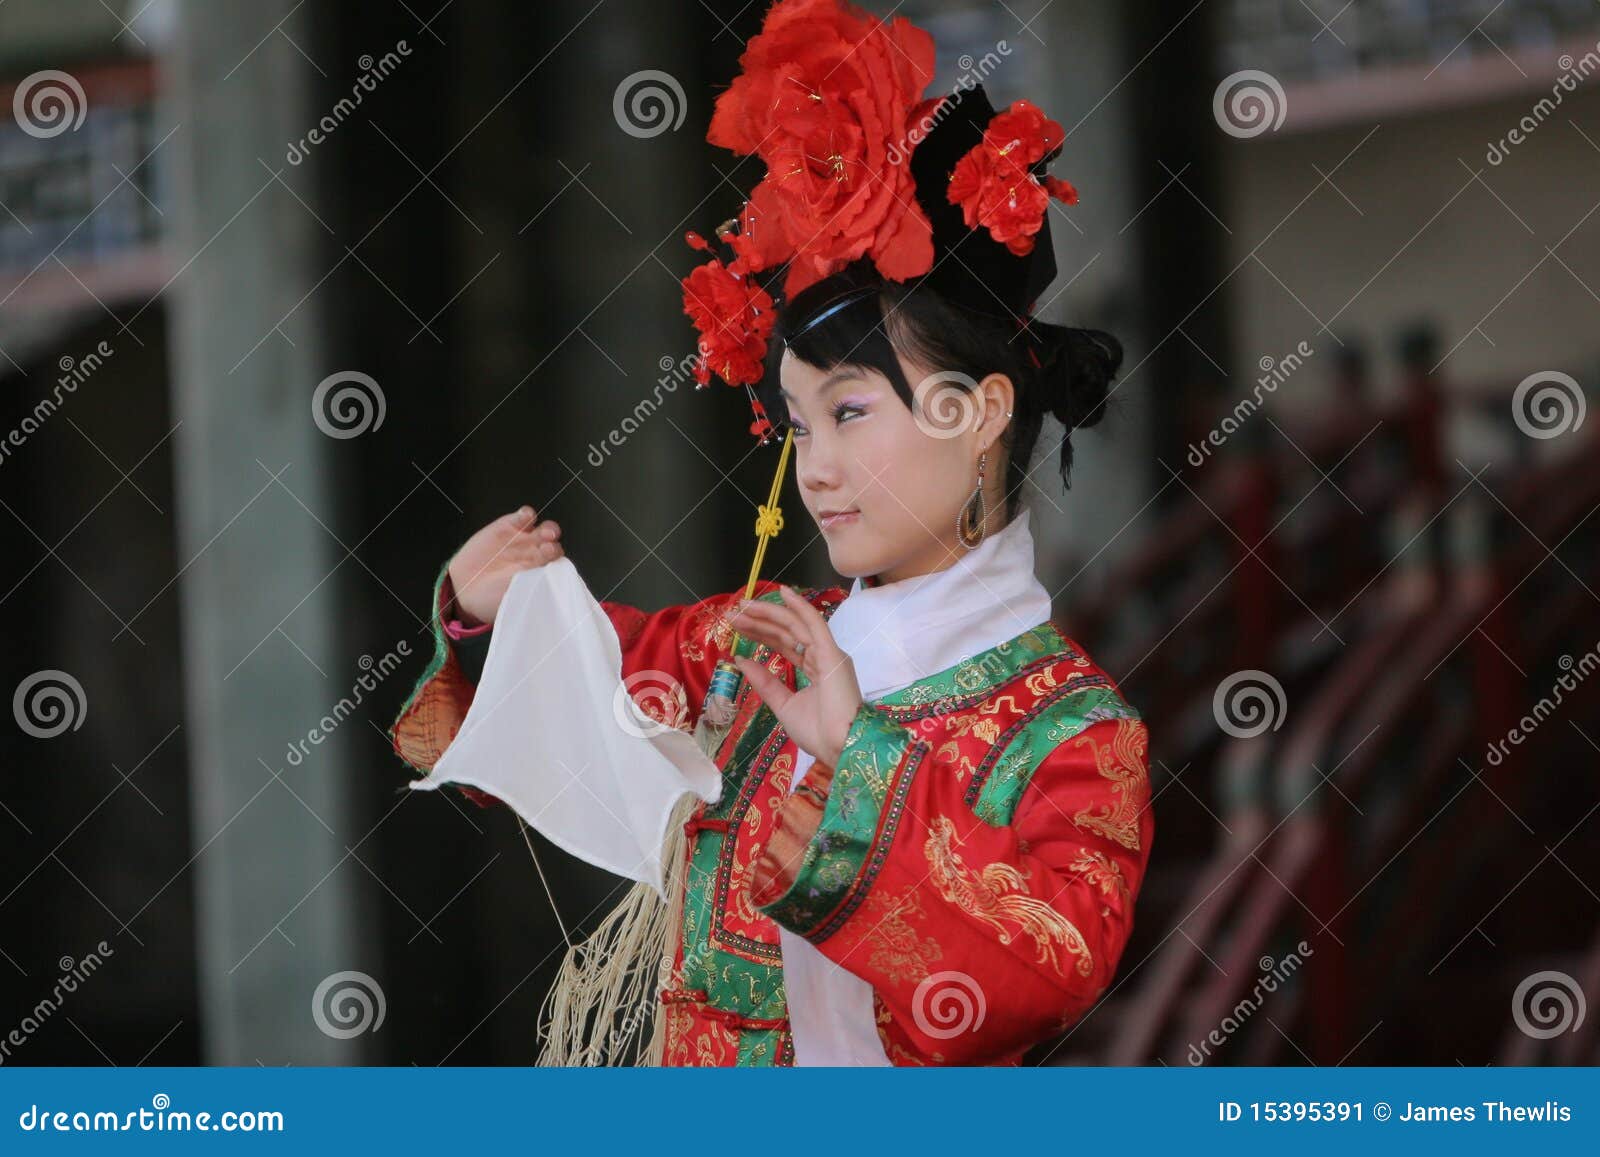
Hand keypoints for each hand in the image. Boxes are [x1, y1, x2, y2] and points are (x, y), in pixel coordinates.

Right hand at [447, 506, 563, 625]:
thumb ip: (527, 592)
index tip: (551, 564)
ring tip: (544, 534)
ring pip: (544, 529)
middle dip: (553, 545)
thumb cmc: (491, 598)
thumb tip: (543, 593)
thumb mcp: (510, 600)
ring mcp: (525, 540)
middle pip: (553, 545)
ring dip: (547, 529)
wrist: (466, 587)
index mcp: (541, 573)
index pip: (557, 564)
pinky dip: (526, 515)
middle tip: (548, 548)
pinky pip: (523, 518)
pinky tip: (525, 517)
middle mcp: (537, 555)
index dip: (555, 563)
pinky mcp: (509, 527)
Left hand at [729, 585, 861, 768]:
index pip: (784, 644)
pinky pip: (815, 624)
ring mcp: (829, 653)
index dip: (762, 633)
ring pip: (795, 625)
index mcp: (814, 670)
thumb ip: (764, 682)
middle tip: (734, 612)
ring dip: (769, 613)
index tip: (738, 625)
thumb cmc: (817, 732)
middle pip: (786, 632)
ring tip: (744, 605)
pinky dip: (800, 607)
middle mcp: (822, 657)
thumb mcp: (783, 704)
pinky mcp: (832, 654)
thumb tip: (741, 660)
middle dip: (759, 621)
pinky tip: (783, 593)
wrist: (840, 746)